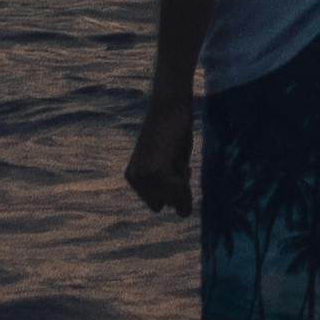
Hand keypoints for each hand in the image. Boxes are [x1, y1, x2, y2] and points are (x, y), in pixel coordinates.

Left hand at [124, 89, 199, 215]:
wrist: (170, 105)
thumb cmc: (174, 130)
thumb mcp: (170, 162)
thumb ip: (169, 185)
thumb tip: (182, 214)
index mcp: (133, 177)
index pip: (156, 203)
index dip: (171, 188)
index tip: (174, 163)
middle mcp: (135, 179)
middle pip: (161, 205)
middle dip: (175, 191)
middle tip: (179, 162)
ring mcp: (144, 177)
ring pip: (173, 202)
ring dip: (182, 186)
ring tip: (178, 158)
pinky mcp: (156, 173)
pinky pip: (179, 197)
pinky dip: (186, 187)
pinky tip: (182, 162)